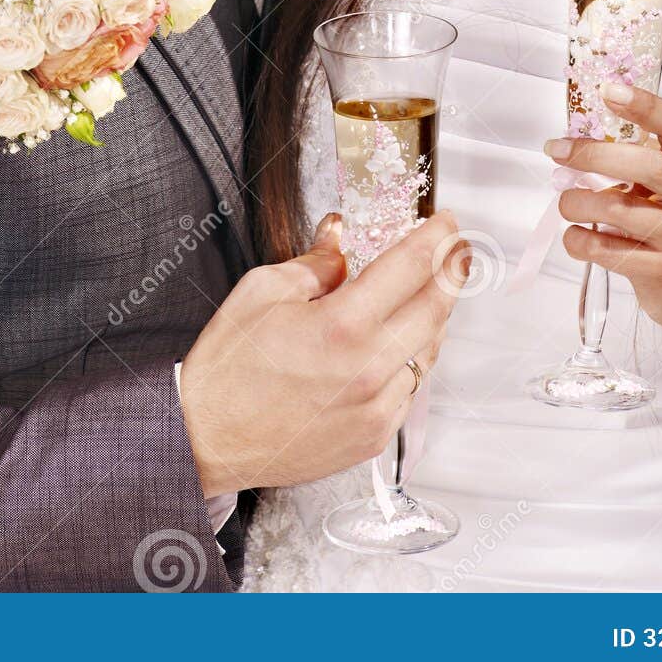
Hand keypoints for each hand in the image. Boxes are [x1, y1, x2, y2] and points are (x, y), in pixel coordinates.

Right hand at [178, 210, 468, 497]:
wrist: (205, 439)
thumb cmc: (227, 368)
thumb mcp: (263, 291)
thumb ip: (315, 262)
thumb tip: (340, 236)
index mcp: (342, 325)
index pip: (409, 268)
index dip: (435, 238)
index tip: (446, 222)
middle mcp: (368, 370)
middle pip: (435, 309)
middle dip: (451, 272)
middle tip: (456, 250)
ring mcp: (376, 409)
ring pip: (428, 352)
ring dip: (436, 316)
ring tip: (432, 291)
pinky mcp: (372, 437)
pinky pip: (410, 389)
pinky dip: (412, 360)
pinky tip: (400, 342)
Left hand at [547, 81, 661, 331]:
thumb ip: (638, 158)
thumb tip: (574, 139)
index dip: (644, 105)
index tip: (607, 90)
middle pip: (650, 166)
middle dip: (595, 155)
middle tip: (558, 151)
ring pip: (621, 210)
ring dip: (578, 203)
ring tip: (566, 202)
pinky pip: (608, 250)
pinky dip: (579, 241)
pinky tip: (575, 236)